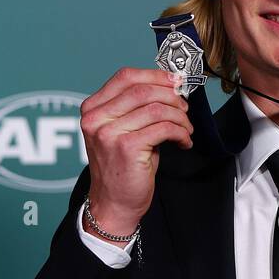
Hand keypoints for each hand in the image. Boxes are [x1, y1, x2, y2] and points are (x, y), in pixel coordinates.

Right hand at [79, 67, 193, 235]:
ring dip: (179, 117)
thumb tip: (171, 84)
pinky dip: (181, 133)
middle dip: (171, 97)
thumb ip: (138, 107)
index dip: (155, 75)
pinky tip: (184, 142)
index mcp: (92, 108)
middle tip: (185, 109)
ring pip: (156, 109)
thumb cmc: (123, 166)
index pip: (126, 77)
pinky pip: (164, 128)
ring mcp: (108, 132)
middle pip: (143, 90)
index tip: (176, 81)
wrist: (114, 203)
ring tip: (186, 129)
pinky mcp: (126, 147)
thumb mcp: (124, 130)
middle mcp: (96, 118)